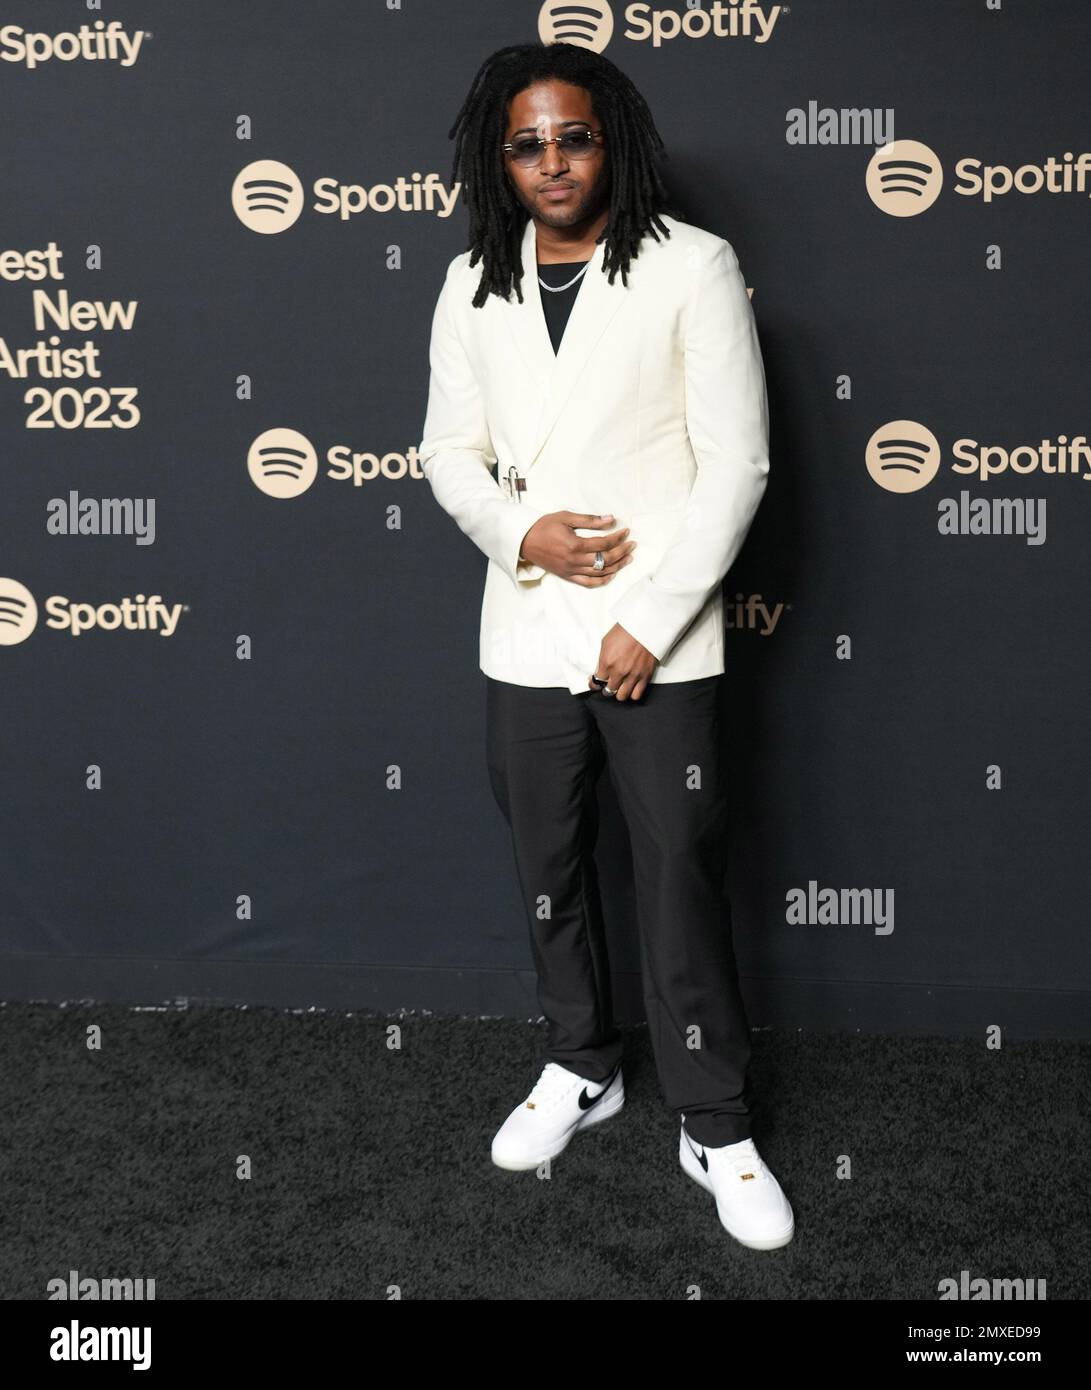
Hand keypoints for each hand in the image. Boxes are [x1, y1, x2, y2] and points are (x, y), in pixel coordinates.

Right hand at [519, 512, 634, 583]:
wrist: (525, 541)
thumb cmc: (544, 526)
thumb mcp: (566, 517)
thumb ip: (589, 520)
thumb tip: (610, 519)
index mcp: (575, 545)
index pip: (604, 543)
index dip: (618, 537)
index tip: (626, 531)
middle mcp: (575, 560)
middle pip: (606, 559)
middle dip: (622, 551)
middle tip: (632, 544)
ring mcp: (571, 570)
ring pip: (600, 572)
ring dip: (617, 566)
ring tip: (628, 558)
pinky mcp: (568, 576)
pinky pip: (588, 582)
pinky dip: (602, 581)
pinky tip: (612, 575)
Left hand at [589, 623, 658, 700]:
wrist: (644, 626)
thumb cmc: (626, 630)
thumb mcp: (606, 642)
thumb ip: (602, 659)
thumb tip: (600, 671)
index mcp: (607, 662)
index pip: (597, 682)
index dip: (595, 684)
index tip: (595, 684)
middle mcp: (619, 671)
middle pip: (609, 691)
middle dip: (607, 688)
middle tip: (609, 684)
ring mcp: (633, 675)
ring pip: (622, 696)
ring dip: (619, 692)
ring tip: (621, 687)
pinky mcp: (645, 676)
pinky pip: (637, 695)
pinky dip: (632, 693)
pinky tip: (631, 687)